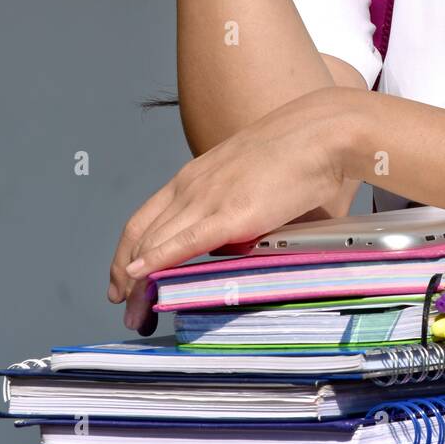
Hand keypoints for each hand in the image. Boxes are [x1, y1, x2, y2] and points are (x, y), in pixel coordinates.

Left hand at [107, 88, 361, 331]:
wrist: (322, 133)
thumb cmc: (298, 154)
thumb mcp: (252, 183)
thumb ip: (238, 213)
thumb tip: (242, 244)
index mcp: (196, 176)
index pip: (146, 218)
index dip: (128, 251)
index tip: (124, 278)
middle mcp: (192, 186)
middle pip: (141, 235)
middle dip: (125, 275)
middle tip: (123, 306)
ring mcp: (208, 198)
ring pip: (155, 243)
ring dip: (138, 281)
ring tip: (132, 311)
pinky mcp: (231, 213)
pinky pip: (184, 243)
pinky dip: (157, 260)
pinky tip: (140, 277)